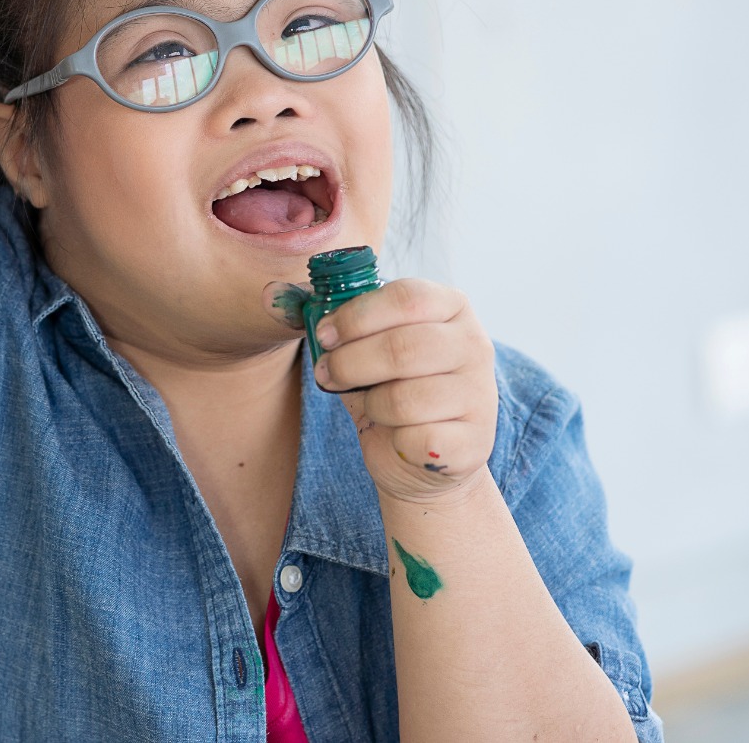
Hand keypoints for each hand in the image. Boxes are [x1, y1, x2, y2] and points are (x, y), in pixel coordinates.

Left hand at [270, 278, 498, 502]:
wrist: (421, 453)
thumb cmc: (388, 386)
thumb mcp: (362, 347)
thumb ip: (327, 320)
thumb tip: (268, 294)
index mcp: (452, 307)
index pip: (407, 297)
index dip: (355, 316)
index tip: (323, 335)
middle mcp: (475, 345)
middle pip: (401, 348)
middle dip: (350, 363)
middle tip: (327, 373)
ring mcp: (480, 395)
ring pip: (403, 399)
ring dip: (370, 405)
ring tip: (371, 405)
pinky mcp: (475, 442)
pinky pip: (417, 439)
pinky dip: (394, 441)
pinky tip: (398, 436)